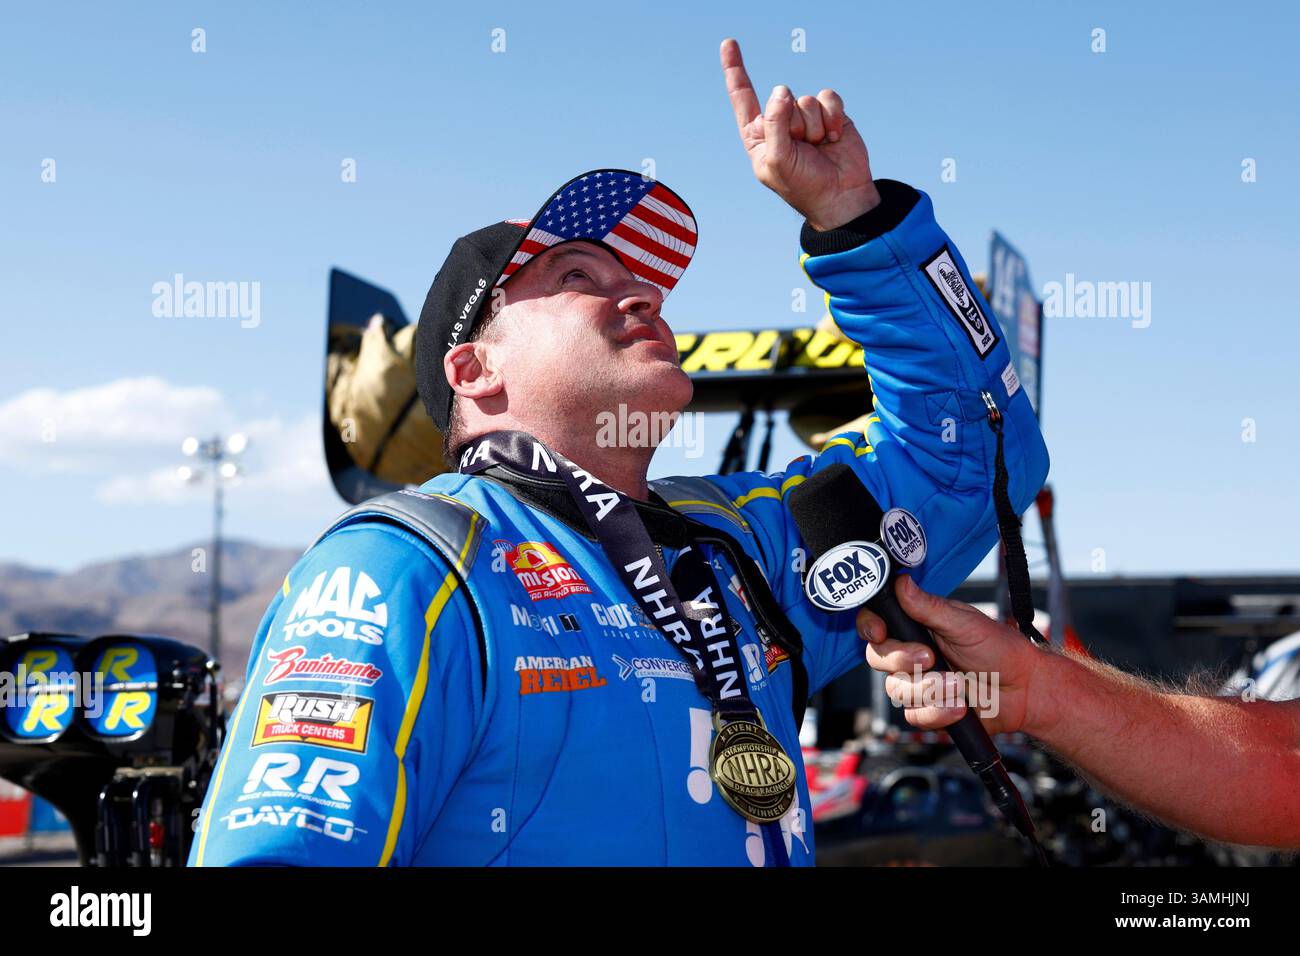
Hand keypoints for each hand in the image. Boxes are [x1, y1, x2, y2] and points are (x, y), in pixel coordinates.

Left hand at [719, 37, 879, 230]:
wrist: (841, 196)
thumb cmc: (803, 185)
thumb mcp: (778, 160)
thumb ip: (774, 124)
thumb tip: (782, 91)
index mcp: (758, 135)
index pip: (743, 97)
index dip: (735, 70)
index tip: (728, 44)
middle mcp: (780, 122)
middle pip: (782, 99)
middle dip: (794, 124)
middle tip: (802, 149)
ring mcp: (805, 118)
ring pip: (806, 100)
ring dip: (815, 126)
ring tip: (818, 148)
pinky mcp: (829, 114)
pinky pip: (827, 97)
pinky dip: (833, 117)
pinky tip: (834, 137)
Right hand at [857, 576, 1046, 734]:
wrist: (1024, 690)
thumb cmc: (1000, 650)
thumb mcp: (966, 624)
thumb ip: (930, 607)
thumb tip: (901, 582)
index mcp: (917, 627)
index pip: (876, 623)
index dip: (870, 627)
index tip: (881, 632)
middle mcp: (910, 655)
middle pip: (877, 657)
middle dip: (902, 660)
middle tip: (930, 658)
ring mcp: (917, 683)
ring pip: (896, 689)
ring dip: (930, 689)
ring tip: (960, 686)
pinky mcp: (927, 710)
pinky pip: (914, 715)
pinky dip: (938, 712)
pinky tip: (960, 706)